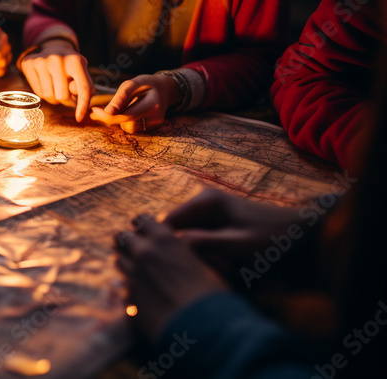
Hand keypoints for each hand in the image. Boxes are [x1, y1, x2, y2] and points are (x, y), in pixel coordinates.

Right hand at [20, 39, 92, 121]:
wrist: (53, 46)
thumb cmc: (71, 64)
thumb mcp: (83, 71)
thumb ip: (86, 87)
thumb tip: (81, 106)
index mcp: (75, 60)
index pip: (82, 88)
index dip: (82, 106)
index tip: (79, 118)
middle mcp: (57, 59)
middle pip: (62, 96)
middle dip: (66, 101)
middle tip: (68, 97)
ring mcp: (40, 61)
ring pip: (48, 96)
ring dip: (54, 98)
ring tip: (57, 88)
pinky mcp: (28, 64)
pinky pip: (37, 91)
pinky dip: (43, 92)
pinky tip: (47, 83)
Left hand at [89, 74, 178, 132]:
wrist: (165, 90)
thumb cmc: (146, 84)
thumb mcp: (133, 84)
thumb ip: (121, 98)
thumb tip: (107, 112)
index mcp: (153, 105)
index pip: (127, 115)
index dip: (109, 116)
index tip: (94, 111)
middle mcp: (156, 118)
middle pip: (126, 123)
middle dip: (109, 118)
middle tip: (94, 112)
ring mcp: (154, 125)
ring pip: (128, 128)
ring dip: (120, 119)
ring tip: (124, 105)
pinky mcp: (150, 128)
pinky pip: (132, 128)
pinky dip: (126, 121)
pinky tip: (128, 111)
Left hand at [115, 215, 228, 340]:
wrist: (202, 330)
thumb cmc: (213, 296)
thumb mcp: (208, 266)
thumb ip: (190, 253)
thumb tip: (187, 248)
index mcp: (164, 240)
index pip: (142, 220)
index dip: (142, 223)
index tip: (143, 227)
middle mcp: (144, 254)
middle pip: (122, 237)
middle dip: (127, 240)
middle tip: (133, 245)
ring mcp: (133, 276)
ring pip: (119, 260)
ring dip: (126, 262)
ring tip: (136, 268)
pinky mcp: (129, 299)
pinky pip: (125, 288)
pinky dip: (132, 289)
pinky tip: (143, 296)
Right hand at [164, 189, 313, 276]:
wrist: (302, 234)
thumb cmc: (273, 237)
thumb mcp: (238, 244)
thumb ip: (204, 242)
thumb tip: (171, 243)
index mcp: (204, 201)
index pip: (166, 222)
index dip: (170, 245)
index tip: (189, 265)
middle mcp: (202, 202)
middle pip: (178, 233)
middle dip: (193, 254)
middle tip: (221, 268)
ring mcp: (209, 212)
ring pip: (189, 240)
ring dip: (205, 257)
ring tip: (230, 268)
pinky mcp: (217, 223)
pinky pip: (202, 241)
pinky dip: (213, 256)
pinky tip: (231, 265)